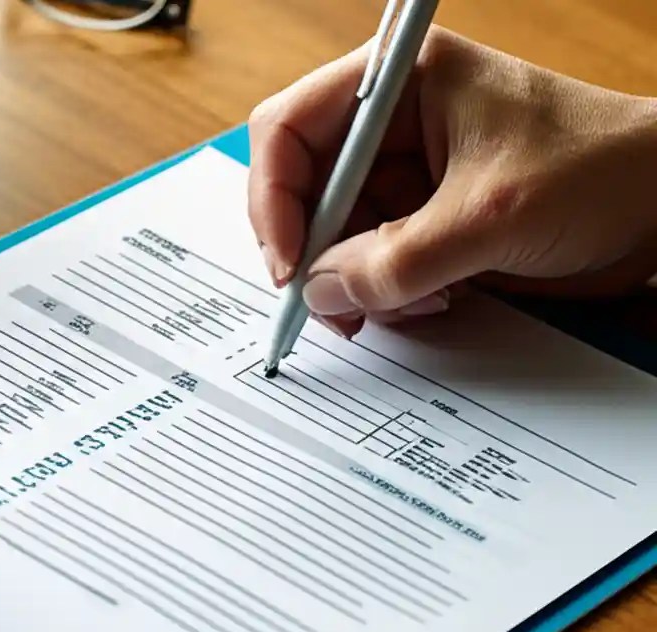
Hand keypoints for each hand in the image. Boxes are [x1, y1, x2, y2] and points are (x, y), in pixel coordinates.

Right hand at [248, 26, 656, 337]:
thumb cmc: (602, 171)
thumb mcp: (489, 218)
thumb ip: (394, 263)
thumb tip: (320, 293)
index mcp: (400, 80)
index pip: (288, 130)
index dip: (274, 199)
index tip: (291, 264)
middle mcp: (392, 121)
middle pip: (302, 189)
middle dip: (314, 252)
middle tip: (329, 305)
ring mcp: (407, 171)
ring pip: (333, 234)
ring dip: (357, 281)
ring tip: (411, 301)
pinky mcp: (423, 216)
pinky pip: (369, 260)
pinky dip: (386, 291)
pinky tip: (434, 297)